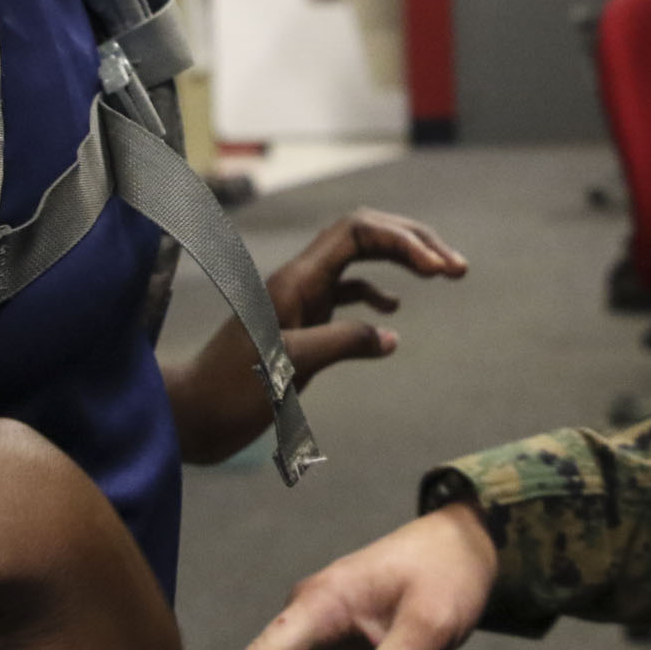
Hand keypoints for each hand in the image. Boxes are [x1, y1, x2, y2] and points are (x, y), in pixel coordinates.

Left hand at [167, 209, 467, 464]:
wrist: (193, 417)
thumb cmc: (231, 392)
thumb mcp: (289, 367)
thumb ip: (341, 344)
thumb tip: (388, 335)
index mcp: (297, 280)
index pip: (358, 232)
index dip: (403, 240)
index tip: (438, 270)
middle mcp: (301, 282)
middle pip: (365, 236)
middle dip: (414, 242)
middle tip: (457, 267)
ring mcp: (301, 302)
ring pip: (360, 263)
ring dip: (402, 263)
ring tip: (442, 275)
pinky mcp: (301, 325)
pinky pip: (347, 295)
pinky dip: (376, 295)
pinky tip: (392, 315)